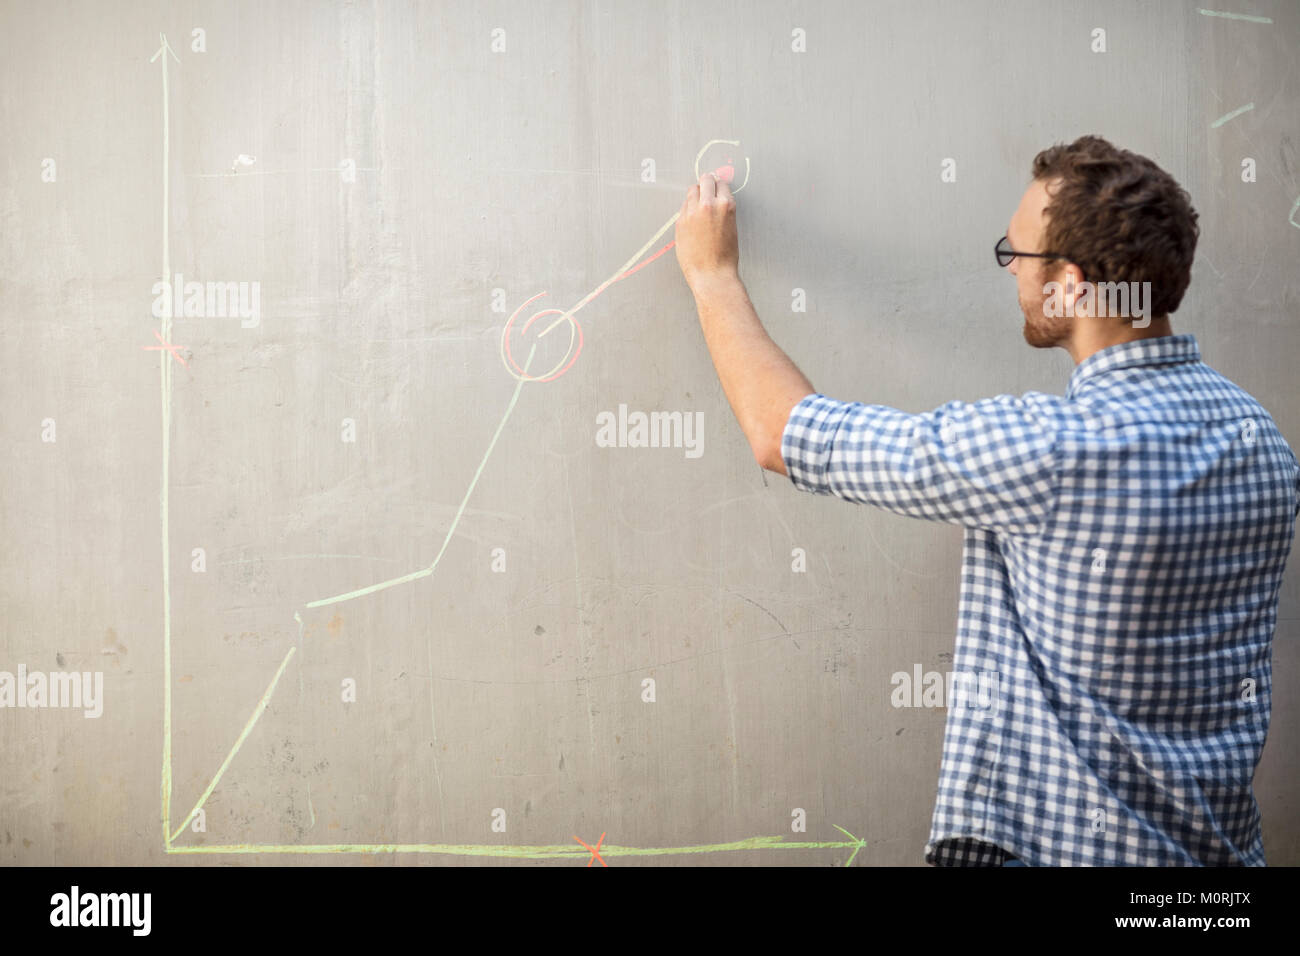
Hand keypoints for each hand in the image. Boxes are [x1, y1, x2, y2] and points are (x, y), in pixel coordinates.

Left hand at [675, 172, 739, 288]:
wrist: (711, 274)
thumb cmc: (725, 256)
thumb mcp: (731, 227)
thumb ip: (723, 210)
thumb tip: (717, 199)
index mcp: (726, 206)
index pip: (720, 183)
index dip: (718, 186)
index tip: (716, 187)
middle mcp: (708, 205)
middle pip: (705, 180)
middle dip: (706, 183)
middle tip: (706, 188)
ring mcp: (692, 213)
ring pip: (692, 192)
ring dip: (696, 195)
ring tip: (699, 206)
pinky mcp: (680, 222)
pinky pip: (684, 207)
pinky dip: (688, 209)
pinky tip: (693, 220)